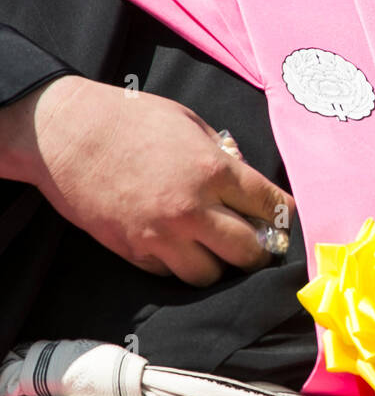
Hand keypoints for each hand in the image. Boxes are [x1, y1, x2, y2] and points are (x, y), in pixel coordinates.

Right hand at [8, 74, 294, 286]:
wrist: (65, 135)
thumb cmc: (129, 119)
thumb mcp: (189, 122)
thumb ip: (223, 154)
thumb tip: (247, 180)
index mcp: (213, 170)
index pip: (270, 206)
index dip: (285, 216)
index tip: (288, 220)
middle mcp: (192, 209)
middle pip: (248, 252)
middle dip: (260, 251)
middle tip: (259, 245)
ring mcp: (161, 236)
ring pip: (211, 275)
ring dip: (219, 265)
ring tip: (218, 250)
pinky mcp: (135, 252)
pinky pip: (172, 273)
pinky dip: (182, 265)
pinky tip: (182, 247)